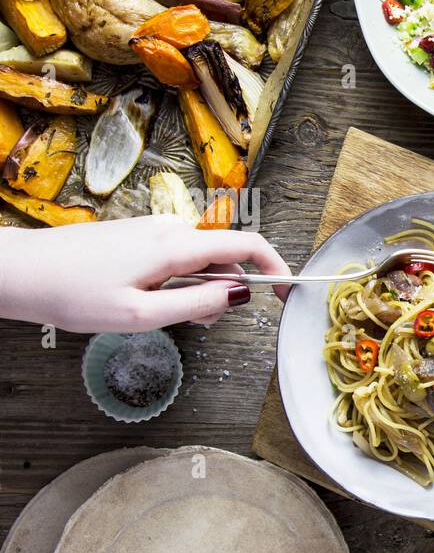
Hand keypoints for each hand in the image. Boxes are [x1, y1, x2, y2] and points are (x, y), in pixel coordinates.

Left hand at [0, 215, 292, 332]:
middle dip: (225, 291)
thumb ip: (197, 304)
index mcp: (176, 246)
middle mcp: (169, 229)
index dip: (276, 268)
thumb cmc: (73, 295)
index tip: (287, 294)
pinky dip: (180, 281)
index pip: (248, 245)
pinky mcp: (139, 235)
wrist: (20, 272)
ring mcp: (153, 229)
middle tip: (195, 324)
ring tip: (158, 314)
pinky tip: (147, 300)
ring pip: (201, 260)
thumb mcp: (141, 314)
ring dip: (198, 289)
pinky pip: (179, 257)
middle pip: (225, 258)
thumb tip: (241, 295)